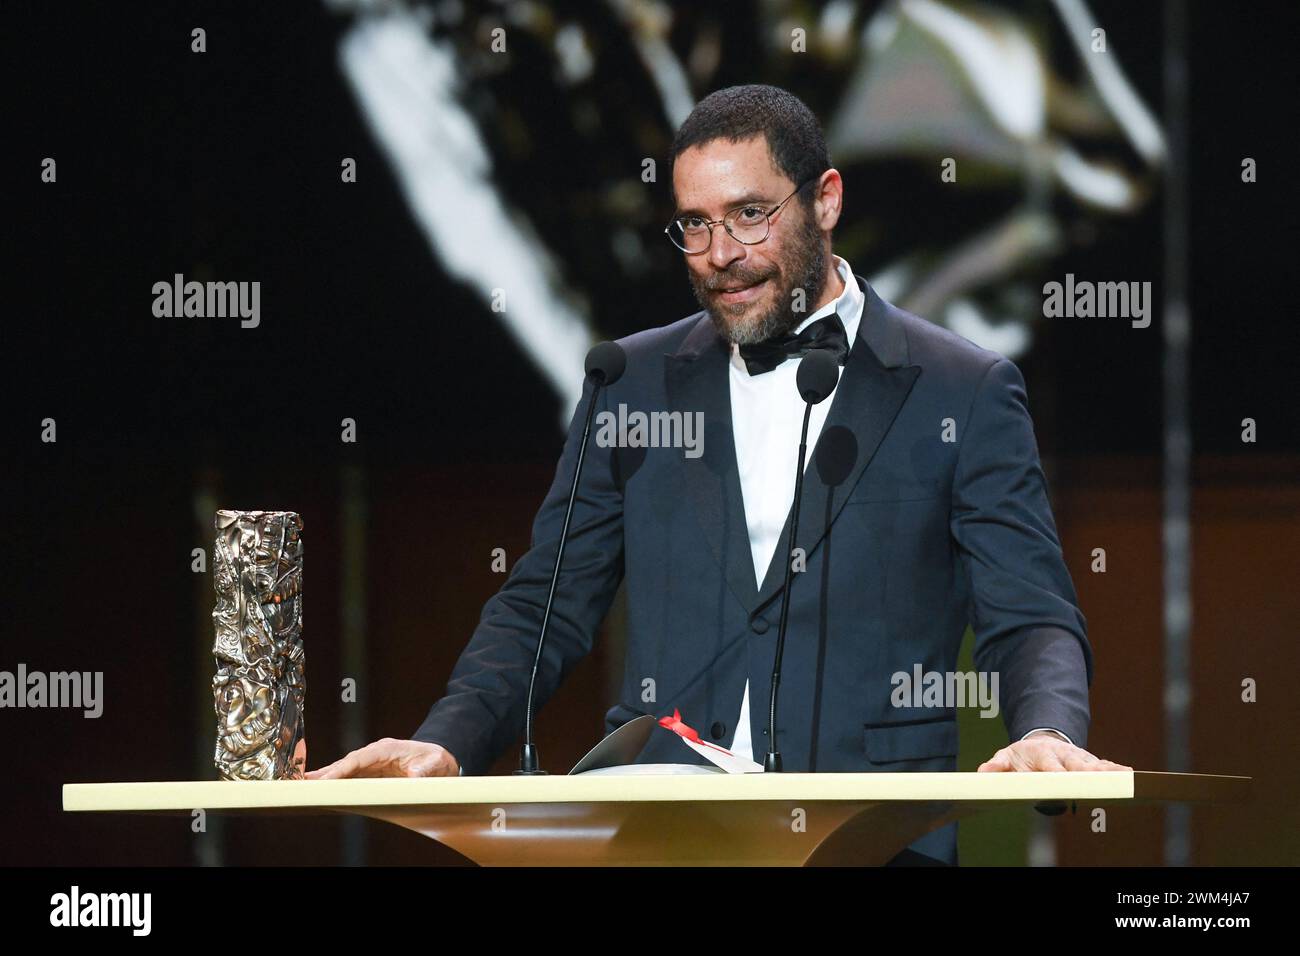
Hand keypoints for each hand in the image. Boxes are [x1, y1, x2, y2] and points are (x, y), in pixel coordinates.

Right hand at [303, 738, 459, 778]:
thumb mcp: (433, 765)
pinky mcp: (373, 770)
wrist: (440, 757)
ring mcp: (373, 761)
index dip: (342, 769)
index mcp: (387, 749)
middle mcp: (376, 753)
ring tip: (305, 783)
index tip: (327, 779)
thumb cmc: (435, 760)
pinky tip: (321, 784)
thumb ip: (423, 772)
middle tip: (305, 782)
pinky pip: (351, 774)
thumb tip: (414, 778)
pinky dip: (336, 779)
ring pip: (346, 768)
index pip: (359, 759)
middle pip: (347, 762)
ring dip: (327, 775)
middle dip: (327, 772)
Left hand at [977, 732, 1130, 771]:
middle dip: (1085, 772)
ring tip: (1121, 776)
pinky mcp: (1090, 762)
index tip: (1060, 779)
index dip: (1055, 772)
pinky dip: (1115, 769)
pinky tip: (1128, 774)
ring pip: (1094, 764)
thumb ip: (997, 764)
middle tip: (1095, 779)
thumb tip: (983, 771)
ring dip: (1106, 771)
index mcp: (1042, 753)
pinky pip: (1104, 765)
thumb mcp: (1006, 756)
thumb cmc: (1021, 755)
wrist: (1038, 741)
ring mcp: (1078, 757)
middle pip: (1076, 764)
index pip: (1050, 765)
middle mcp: (1063, 754)